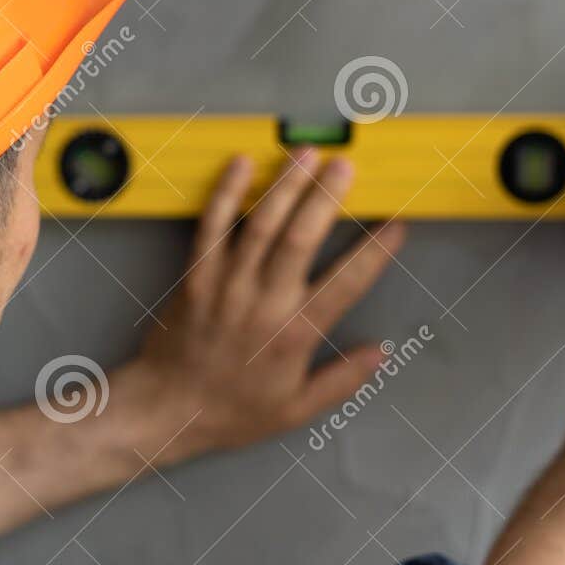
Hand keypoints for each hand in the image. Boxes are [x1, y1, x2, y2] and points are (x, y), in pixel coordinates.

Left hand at [119, 147, 406, 461]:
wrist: (167, 408)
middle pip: (301, 238)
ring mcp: (226, 285)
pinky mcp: (195, 276)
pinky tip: (243, 164)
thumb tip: (382, 354)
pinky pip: (212, 227)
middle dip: (326, 197)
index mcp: (295, 334)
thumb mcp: (296, 410)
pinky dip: (226, 193)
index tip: (397, 226)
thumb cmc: (233, 411)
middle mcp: (264, 302)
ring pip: (260, 225)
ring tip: (308, 153)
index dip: (375, 253)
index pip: (346, 284)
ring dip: (285, 185)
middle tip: (347, 166)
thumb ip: (341, 380)